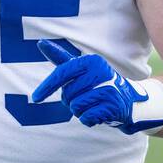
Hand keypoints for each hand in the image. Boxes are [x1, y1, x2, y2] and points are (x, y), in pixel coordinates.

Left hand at [31, 40, 162, 134]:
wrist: (127, 100)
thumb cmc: (97, 83)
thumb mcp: (80, 68)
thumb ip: (60, 57)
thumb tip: (41, 43)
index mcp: (91, 61)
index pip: (62, 73)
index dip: (46, 87)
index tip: (36, 98)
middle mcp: (101, 72)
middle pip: (67, 94)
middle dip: (71, 100)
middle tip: (86, 97)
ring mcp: (108, 89)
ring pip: (75, 107)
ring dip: (80, 111)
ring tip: (93, 104)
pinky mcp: (113, 106)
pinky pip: (86, 118)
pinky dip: (88, 119)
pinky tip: (98, 113)